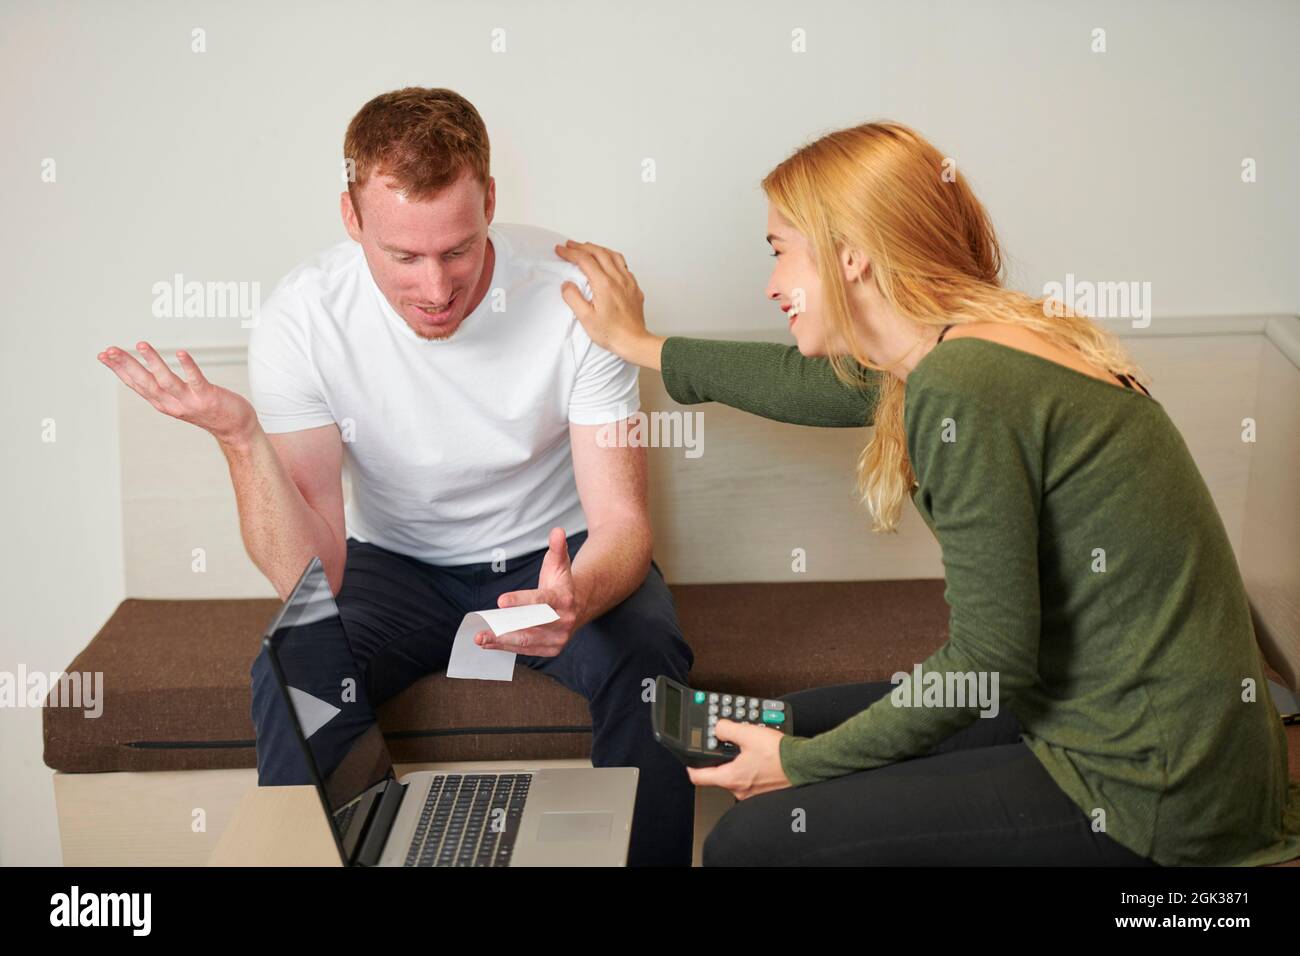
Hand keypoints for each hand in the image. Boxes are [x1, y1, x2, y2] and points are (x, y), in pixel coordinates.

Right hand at [98, 342, 256, 446]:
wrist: (235, 429)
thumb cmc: (209, 410)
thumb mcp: (179, 401)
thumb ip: (163, 389)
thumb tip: (147, 372)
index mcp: (163, 403)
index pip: (135, 384)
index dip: (118, 370)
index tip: (103, 355)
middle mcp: (172, 404)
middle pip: (144, 382)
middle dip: (126, 366)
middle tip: (110, 350)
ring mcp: (189, 401)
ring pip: (166, 381)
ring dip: (153, 362)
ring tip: (140, 345)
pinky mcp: (207, 397)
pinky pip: (196, 380)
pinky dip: (188, 366)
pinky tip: (181, 353)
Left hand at [476, 527, 583, 657]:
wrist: (580, 605)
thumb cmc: (562, 583)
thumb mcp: (560, 563)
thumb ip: (557, 548)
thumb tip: (557, 531)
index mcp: (564, 599)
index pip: (541, 601)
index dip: (520, 601)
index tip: (500, 602)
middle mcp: (563, 621)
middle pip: (531, 626)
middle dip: (505, 628)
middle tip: (483, 629)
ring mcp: (558, 638)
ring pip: (526, 641)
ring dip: (501, 641)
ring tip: (480, 638)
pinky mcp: (551, 649)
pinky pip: (526, 650)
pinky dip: (505, 647)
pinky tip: (489, 643)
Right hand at [554, 240, 663, 369]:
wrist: (634, 342)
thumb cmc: (612, 333)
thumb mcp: (586, 318)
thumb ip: (573, 298)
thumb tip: (567, 284)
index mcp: (604, 284)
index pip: (585, 260)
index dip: (570, 253)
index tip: (560, 250)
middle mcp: (618, 279)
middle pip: (599, 252)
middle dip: (582, 246)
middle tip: (570, 245)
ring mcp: (628, 282)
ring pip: (614, 256)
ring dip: (599, 249)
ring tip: (588, 248)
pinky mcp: (634, 288)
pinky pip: (624, 266)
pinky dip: (612, 259)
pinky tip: (609, 264)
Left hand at [686, 719, 792, 799]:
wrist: (806, 765)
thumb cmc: (781, 755)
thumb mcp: (748, 733)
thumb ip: (727, 729)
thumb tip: (718, 727)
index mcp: (732, 778)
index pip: (699, 777)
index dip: (691, 767)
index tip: (689, 761)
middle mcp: (741, 790)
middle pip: (721, 773)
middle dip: (723, 757)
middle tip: (728, 743)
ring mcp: (754, 793)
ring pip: (739, 775)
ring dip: (741, 761)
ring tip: (751, 746)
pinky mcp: (766, 792)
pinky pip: (754, 778)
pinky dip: (754, 767)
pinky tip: (763, 755)